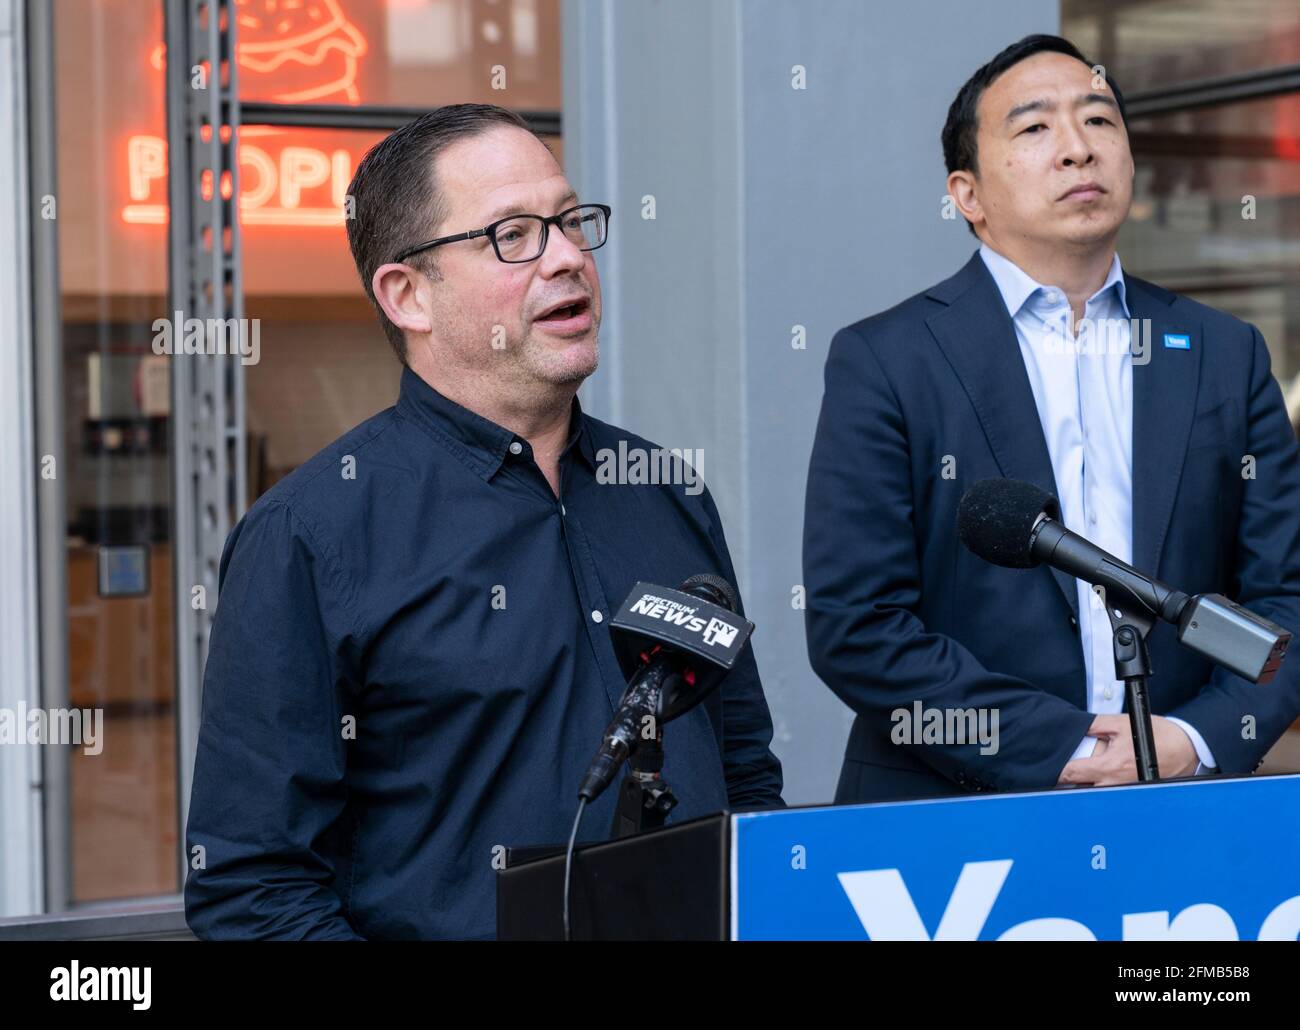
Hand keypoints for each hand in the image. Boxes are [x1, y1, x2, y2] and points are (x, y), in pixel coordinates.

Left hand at [1057, 714, 1198, 785]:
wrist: (1187, 748)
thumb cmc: (1157, 735)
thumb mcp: (1122, 723)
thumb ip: (1095, 725)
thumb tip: (1076, 726)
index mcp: (1111, 766)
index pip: (1073, 774)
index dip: (1057, 772)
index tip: (1045, 770)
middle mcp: (1116, 784)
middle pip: (1080, 791)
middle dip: (1067, 785)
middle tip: (1055, 777)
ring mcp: (1125, 791)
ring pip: (1094, 796)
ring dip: (1084, 789)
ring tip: (1075, 780)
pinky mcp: (1133, 793)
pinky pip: (1110, 795)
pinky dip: (1100, 790)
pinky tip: (1096, 784)